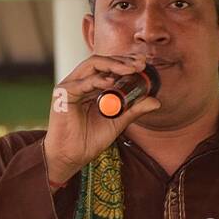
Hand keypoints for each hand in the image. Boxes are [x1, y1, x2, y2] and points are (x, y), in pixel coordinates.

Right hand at [44, 52, 160, 183]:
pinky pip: (81, 82)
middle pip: (101, 62)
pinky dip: (97, 81)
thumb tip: (156, 101)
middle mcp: (80, 82)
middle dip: (122, 60)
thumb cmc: (90, 140)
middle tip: (139, 64)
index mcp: (91, 86)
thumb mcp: (118, 122)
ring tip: (130, 70)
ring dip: (113, 65)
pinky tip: (111, 83)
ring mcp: (70, 85)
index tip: (143, 63)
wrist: (71, 157)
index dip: (125, 62)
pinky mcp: (62, 93)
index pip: (109, 67)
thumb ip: (134, 109)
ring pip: (92, 65)